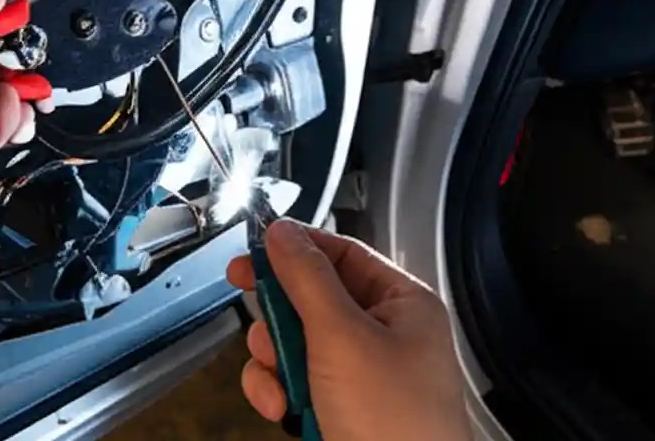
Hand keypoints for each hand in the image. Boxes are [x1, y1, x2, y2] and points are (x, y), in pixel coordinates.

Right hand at [226, 220, 470, 440]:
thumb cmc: (398, 424)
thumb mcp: (343, 337)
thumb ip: (307, 280)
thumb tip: (282, 234)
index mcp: (401, 304)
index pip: (341, 253)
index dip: (295, 250)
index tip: (252, 252)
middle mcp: (383, 334)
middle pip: (309, 299)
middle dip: (280, 319)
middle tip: (265, 327)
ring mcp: (358, 374)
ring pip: (293, 343)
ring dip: (275, 363)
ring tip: (284, 384)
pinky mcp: (336, 407)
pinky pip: (293, 381)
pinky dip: (279, 393)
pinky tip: (284, 410)